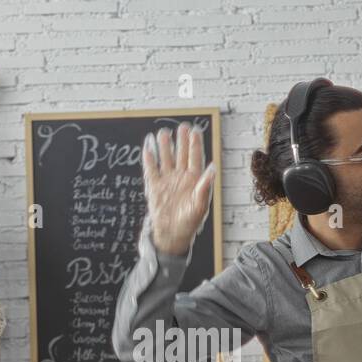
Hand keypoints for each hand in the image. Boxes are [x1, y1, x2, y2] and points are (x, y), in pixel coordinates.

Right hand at [143, 122, 215, 255]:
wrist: (172, 235)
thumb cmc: (190, 222)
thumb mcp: (200, 205)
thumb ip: (205, 186)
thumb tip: (213, 167)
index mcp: (194, 180)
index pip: (195, 157)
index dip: (195, 144)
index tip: (194, 130)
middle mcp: (181, 177)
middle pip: (181, 154)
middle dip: (181, 141)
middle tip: (181, 126)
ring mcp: (167, 181)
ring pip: (166, 159)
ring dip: (165, 146)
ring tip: (163, 132)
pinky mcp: (155, 187)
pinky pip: (151, 170)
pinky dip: (149, 159)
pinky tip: (148, 147)